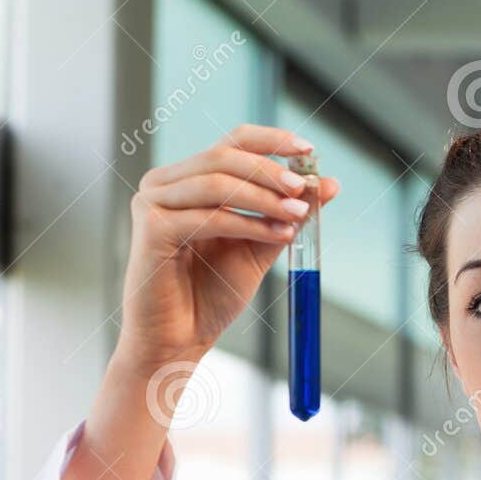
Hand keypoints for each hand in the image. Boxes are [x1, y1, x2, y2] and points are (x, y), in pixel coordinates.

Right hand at [115, 124, 339, 370]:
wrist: (180, 339)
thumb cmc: (211, 295)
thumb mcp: (259, 248)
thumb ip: (287, 215)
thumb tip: (328, 184)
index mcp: (189, 180)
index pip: (231, 142)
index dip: (270, 140)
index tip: (308, 149)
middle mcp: (165, 184)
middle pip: (224, 157)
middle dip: (271, 172)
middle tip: (306, 189)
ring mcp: (152, 203)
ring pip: (218, 184)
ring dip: (264, 198)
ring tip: (298, 215)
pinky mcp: (152, 229)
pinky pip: (209, 218)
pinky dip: (247, 224)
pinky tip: (278, 234)